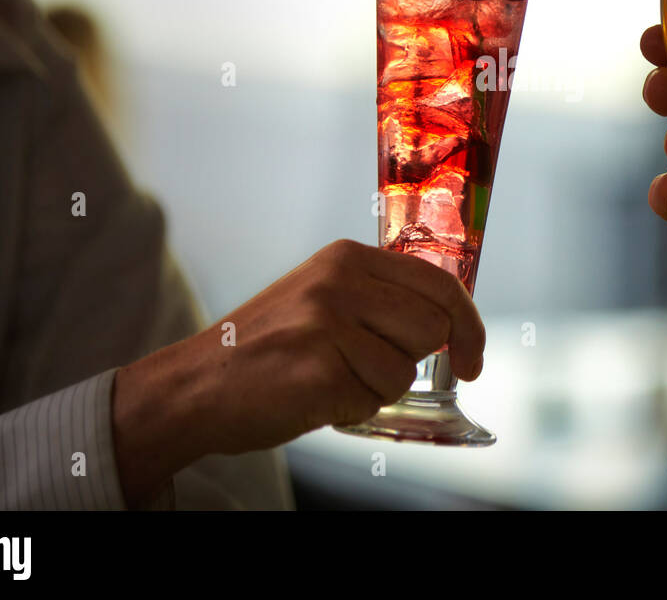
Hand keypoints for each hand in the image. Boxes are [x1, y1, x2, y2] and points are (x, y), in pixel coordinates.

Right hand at [112, 239, 484, 504]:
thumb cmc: (266, 349)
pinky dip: (350, 408)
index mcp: (346, 258)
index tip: (473, 359)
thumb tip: (450, 324)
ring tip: (329, 378)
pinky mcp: (319, 369)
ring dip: (376, 388)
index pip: (439, 283)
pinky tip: (312, 395)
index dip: (468, 326)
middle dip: (415, 361)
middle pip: (432, 328)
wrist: (194, 385)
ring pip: (406, 372)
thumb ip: (378, 298)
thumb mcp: (321, 297)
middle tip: (374, 371)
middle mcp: (339, 281)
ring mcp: (328, 324)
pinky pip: (372, 400)